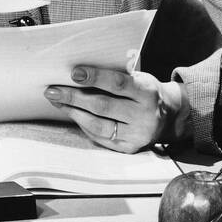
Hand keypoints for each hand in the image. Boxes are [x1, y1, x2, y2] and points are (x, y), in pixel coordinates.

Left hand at [44, 65, 190, 152]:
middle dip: (74, 97)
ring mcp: (137, 135)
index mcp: (147, 92)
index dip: (95, 77)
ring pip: (98, 125)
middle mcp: (144, 115)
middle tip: (52, 90)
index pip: (118, 84)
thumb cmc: (145, 92)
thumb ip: (117, 75)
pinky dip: (84, 126)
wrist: (169, 116)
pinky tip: (73, 115)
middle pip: (103, 106)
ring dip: (74, 113)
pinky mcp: (129, 148)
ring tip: (58, 102)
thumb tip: (80, 73)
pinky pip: (101, 138)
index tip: (74, 72)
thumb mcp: (140, 78)